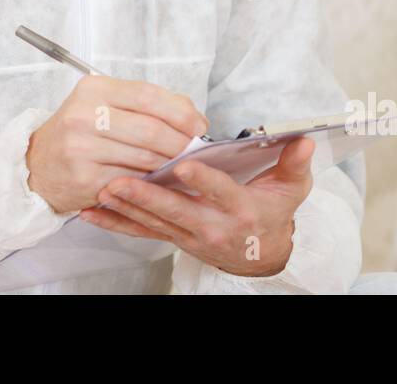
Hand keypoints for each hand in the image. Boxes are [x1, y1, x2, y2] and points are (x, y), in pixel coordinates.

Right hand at [26, 75, 208, 213]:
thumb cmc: (79, 132)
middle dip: (179, 142)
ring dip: (169, 164)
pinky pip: (131, 181)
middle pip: (150, 129)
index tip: (198, 125)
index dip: (180, 111)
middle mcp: (84, 115)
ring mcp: (82, 148)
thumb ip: (146, 105)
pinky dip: (150, 182)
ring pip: (144, 157)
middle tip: (193, 150)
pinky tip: (156, 181)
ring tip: (178, 165)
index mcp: (94, 89)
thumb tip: (191, 116)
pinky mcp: (84, 179)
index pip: (147, 95)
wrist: (39, 164)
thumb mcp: (105, 105)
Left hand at [79, 136, 315, 276]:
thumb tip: (304, 140)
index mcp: (241, 209)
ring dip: (126, 207)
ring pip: (154, 222)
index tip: (183, 165)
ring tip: (103, 190)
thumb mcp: (292, 190)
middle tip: (122, 181)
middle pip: (177, 210)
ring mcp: (190, 235)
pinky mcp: (173, 238)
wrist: (261, 255)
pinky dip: (115, 223)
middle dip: (148, 196)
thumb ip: (294, 164)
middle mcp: (212, 225)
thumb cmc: (272, 214)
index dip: (202, 180)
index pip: (220, 192)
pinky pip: (141, 232)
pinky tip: (92, 212)